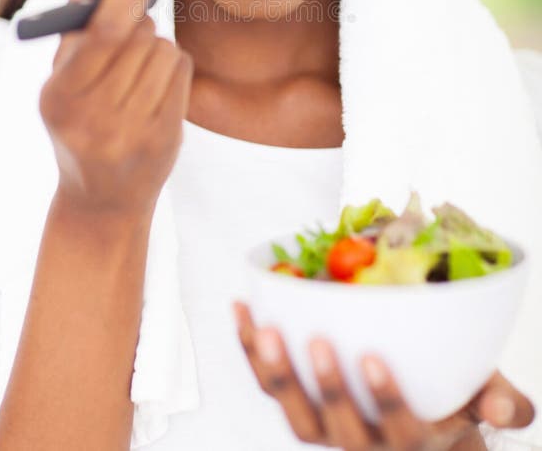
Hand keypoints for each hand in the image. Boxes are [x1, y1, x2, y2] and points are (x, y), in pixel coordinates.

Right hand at [39, 0, 192, 216]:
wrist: (101, 196)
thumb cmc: (79, 122)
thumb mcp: (65, 72)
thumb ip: (78, 14)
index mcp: (59, 96)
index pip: (104, 32)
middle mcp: (93, 116)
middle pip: (138, 36)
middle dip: (139, 25)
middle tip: (130, 39)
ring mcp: (132, 130)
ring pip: (164, 50)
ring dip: (157, 47)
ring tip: (140, 70)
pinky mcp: (164, 137)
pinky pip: (182, 71)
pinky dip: (173, 66)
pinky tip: (157, 84)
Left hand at [232, 301, 534, 449]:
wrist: (423, 433)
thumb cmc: (454, 402)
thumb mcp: (482, 401)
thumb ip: (500, 401)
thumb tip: (506, 409)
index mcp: (414, 440)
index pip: (399, 429)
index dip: (385, 399)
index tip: (373, 358)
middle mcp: (365, 443)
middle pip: (335, 428)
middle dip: (324, 386)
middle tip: (316, 341)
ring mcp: (327, 430)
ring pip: (294, 413)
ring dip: (275, 372)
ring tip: (263, 328)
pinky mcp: (300, 408)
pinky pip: (269, 386)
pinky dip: (251, 351)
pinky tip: (240, 309)